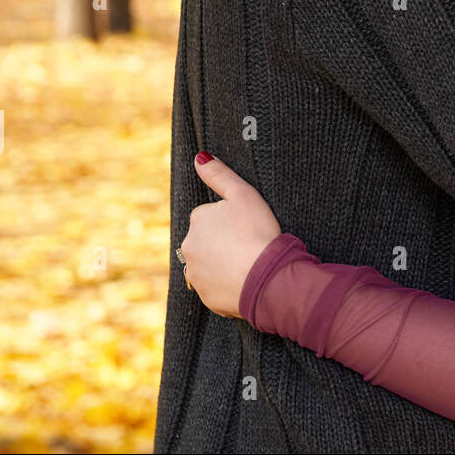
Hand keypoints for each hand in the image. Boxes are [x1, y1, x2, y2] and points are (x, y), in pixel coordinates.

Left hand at [181, 154, 281, 319]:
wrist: (266, 277)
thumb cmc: (257, 232)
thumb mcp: (243, 194)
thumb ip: (219, 174)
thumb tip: (199, 157)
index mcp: (197, 220)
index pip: (211, 215)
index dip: (232, 219)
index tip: (247, 225)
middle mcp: (189, 248)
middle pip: (208, 239)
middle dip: (223, 241)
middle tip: (249, 243)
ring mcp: (195, 275)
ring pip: (210, 263)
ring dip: (224, 262)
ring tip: (248, 261)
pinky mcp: (205, 296)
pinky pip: (216, 285)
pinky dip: (227, 282)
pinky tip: (245, 278)